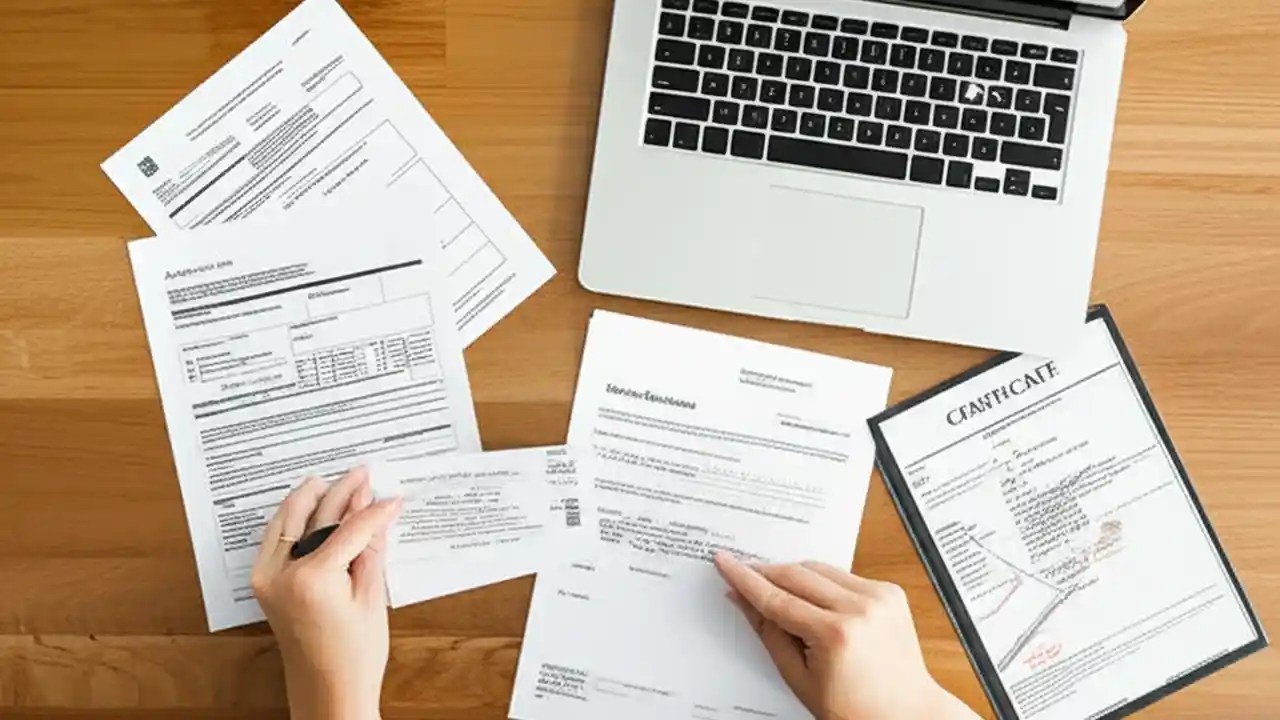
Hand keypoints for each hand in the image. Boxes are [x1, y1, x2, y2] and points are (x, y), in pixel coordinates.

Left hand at [251, 467, 403, 719]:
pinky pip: (276, 536)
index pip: (349, 528)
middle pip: (314, 515)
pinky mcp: (263, 582)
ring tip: (336, 481)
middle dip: (340, 491)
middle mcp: (281, 573)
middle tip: (362, 473)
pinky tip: (312, 506)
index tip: (393, 496)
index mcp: (312, 578)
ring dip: (311, 497)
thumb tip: (377, 510)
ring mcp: (266, 577)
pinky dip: (293, 518)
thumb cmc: (354, 656)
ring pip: (286, 519)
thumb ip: (370, 547)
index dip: (375, 509)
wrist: (327, 692)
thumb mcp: (371, 597)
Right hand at [714, 552, 978, 719]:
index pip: (776, 598)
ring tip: (780, 595)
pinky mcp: (890, 591)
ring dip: (795, 576)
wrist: (906, 713)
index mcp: (836, 634)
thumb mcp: (799, 678)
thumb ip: (768, 632)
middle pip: (796, 575)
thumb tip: (742, 599)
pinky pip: (843, 575)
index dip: (745, 579)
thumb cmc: (855, 709)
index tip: (725, 562)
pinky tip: (817, 602)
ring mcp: (879, 596)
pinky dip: (824, 583)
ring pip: (819, 569)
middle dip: (766, 573)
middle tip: (743, 574)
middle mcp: (860, 608)